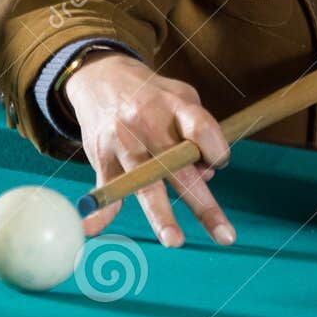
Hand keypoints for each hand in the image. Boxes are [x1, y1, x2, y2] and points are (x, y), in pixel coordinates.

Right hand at [63, 53, 234, 248]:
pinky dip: (100, 210)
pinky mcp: (102, 156)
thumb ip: (200, 133)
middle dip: (202, 203)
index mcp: (174, 106)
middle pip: (179, 167)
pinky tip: (92, 228)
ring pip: (145, 183)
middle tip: (225, 236)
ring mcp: (123, 142)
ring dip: (160, 214)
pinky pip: (106, 188)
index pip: (202, 130)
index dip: (216, 150)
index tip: (218, 162)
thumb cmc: (151, 95)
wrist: (100, 76)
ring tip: (174, 240)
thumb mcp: (181, 98)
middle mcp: (147, 124)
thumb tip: (206, 177)